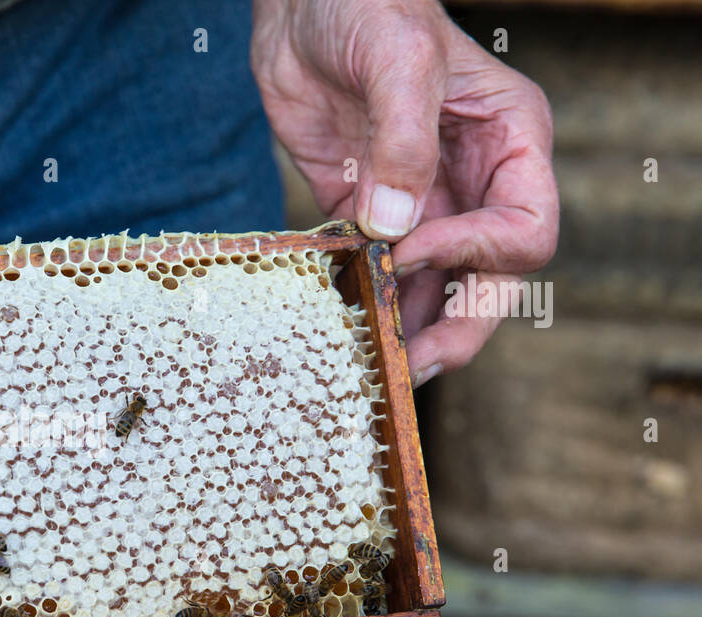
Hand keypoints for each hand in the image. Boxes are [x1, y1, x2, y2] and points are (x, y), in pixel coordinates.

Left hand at [251, 0, 558, 385]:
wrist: (305, 1)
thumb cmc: (369, 6)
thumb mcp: (399, 60)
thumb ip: (403, 141)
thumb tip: (396, 229)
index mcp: (510, 145)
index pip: (524, 231)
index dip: (473, 254)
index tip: (407, 249)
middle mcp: (473, 183)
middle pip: (488, 281)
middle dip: (458, 328)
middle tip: (416, 367)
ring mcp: (419, 201)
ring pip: (432, 288)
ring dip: (407, 327)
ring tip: (376, 363)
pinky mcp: (365, 210)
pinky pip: (373, 271)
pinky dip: (361, 299)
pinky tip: (338, 320)